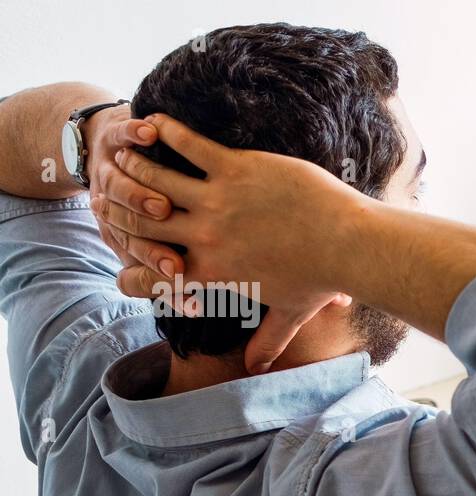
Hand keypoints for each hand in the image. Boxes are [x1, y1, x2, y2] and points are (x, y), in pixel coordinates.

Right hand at [91, 114, 364, 372]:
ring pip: (156, 179)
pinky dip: (167, 133)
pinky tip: (155, 123)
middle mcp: (206, 238)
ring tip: (124, 153)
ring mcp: (219, 201)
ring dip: (136, 165)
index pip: (151, 272)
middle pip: (143, 221)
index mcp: (213, 272)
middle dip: (120, 207)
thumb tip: (257, 371)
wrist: (350, 245)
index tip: (115, 249)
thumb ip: (268, 341)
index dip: (126, 263)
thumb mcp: (291, 314)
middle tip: (105, 191)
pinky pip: (190, 146)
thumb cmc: (322, 279)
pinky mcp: (237, 168)